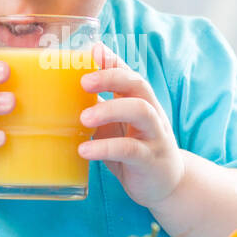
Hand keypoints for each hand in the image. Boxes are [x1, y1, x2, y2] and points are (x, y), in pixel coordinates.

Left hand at [79, 42, 184, 207]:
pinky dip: (105, 147)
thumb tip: (69, 88)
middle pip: (138, 84)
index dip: (113, 60)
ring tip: (83, 119)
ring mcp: (154, 135)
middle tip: (84, 83)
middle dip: (112, 78)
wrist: (166, 186)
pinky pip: (130, 149)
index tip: (93, 51)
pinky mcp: (150, 160)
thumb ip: (100, 106)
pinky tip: (85, 150)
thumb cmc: (135, 150)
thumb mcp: (117, 125)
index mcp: (140, 101)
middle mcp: (152, 113)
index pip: (128, 73)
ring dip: (110, 110)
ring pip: (140, 111)